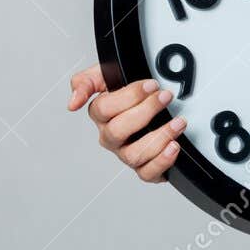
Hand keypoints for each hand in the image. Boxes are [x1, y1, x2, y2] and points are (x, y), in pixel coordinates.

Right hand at [69, 64, 184, 181]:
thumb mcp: (105, 76)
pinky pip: (147, 173)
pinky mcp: (144, 167)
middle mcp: (111, 137)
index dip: (129, 96)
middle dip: (146, 112)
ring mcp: (126, 153)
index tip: (150, 85)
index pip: (104, 109)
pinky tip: (173, 146)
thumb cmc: (126, 92)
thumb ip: (85, 82)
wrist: (149, 103)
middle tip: (165, 98)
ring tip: (177, 122)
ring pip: (134, 155)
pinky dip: (162, 161)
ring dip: (159, 137)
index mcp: (100, 116)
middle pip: (118, 131)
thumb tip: (73, 102)